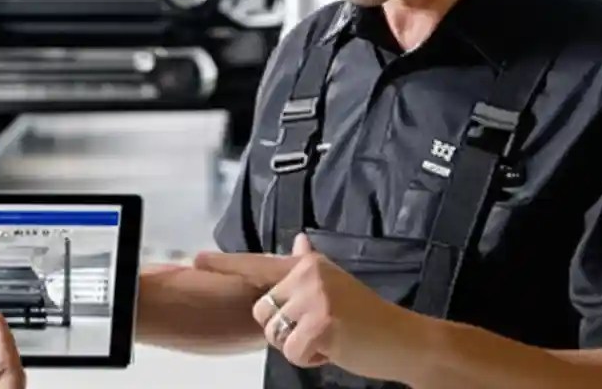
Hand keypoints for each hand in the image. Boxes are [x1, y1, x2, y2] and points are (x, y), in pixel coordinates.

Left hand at [194, 233, 422, 376]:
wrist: (404, 339)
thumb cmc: (368, 317)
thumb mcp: (336, 284)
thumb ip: (309, 267)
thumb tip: (298, 242)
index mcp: (309, 265)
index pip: (260, 264)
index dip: (226, 264)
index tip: (197, 260)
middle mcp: (309, 274)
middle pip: (263, 311)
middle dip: (282, 330)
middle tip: (317, 331)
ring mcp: (315, 297)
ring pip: (274, 333)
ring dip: (297, 346)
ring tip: (329, 338)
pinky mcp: (322, 323)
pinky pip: (291, 351)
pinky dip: (310, 359)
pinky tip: (334, 349)